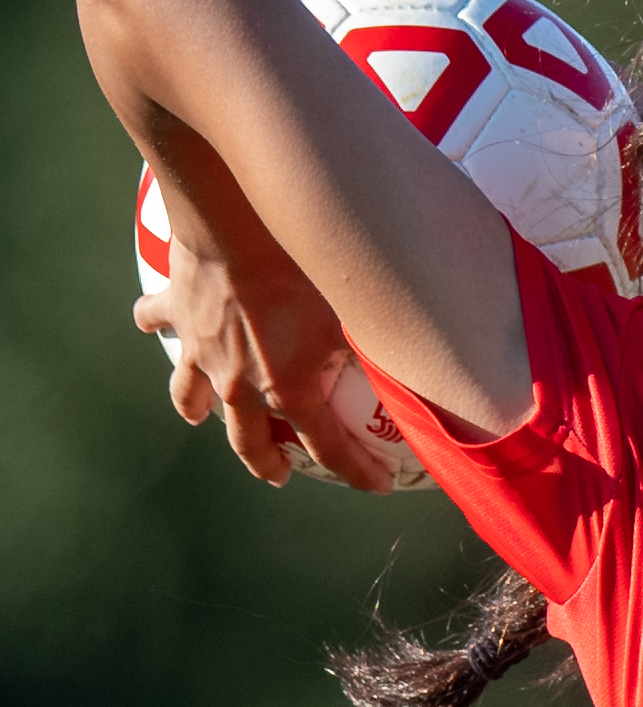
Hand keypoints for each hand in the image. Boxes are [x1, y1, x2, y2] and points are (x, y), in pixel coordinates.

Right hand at [134, 236, 394, 491]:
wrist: (241, 222)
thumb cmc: (306, 269)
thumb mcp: (358, 315)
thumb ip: (386, 348)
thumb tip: (427, 366)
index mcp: (287, 391)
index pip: (329, 448)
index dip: (357, 471)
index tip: (378, 484)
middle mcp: (238, 383)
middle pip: (249, 441)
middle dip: (266, 462)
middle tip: (278, 474)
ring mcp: (201, 351)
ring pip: (190, 394)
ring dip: (194, 407)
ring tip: (196, 416)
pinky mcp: (175, 311)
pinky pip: (156, 321)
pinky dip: (153, 323)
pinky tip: (151, 322)